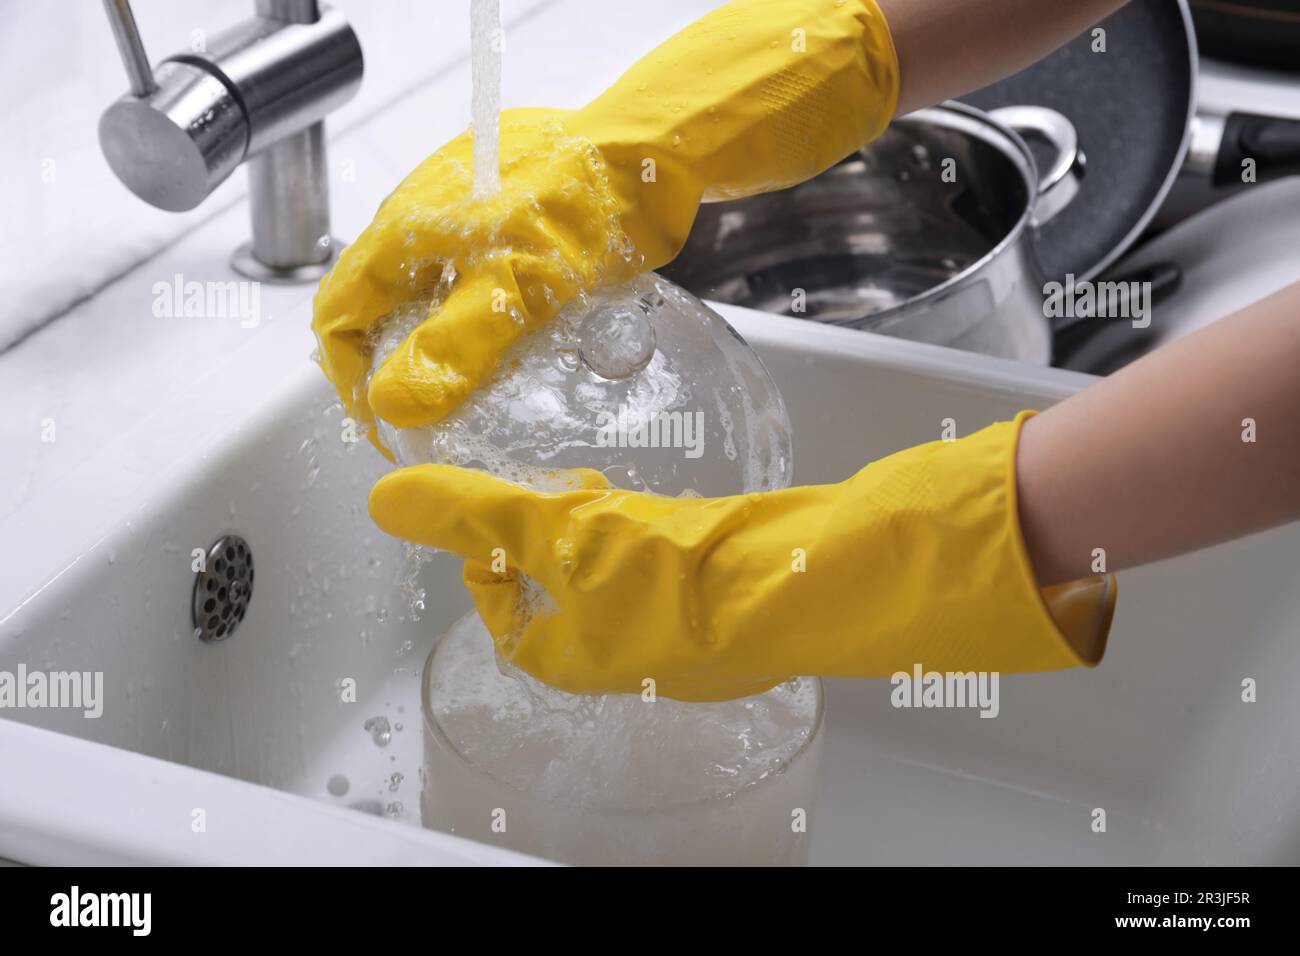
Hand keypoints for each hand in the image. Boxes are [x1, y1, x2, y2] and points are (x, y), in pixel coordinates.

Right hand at [312, 108, 634, 435]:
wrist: (635, 153)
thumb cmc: (575, 208)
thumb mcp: (511, 288)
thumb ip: (451, 346)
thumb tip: (391, 404)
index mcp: (400, 230)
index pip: (338, 314)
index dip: (350, 377)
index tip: (383, 422)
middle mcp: (415, 218)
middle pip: (371, 306)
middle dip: (385, 366)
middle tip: (419, 417)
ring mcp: (455, 215)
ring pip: (416, 292)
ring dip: (426, 344)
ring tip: (457, 392)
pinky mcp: (494, 219)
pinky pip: (459, 277)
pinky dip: (464, 319)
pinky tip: (497, 345)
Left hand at [368, 414, 1114, 701]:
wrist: (800, 581)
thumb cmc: (674, 582)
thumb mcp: (555, 535)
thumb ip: (474, 513)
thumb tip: (384, 502)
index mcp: (573, 659)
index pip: (504, 621)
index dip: (483, 566)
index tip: (485, 520)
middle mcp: (624, 659)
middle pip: (560, 601)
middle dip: (543, 545)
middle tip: (544, 494)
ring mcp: (681, 636)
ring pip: (616, 584)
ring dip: (598, 536)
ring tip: (597, 489)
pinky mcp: (727, 600)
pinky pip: (669, 571)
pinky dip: (649, 536)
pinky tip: (662, 503)